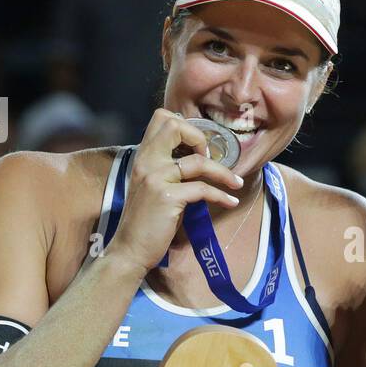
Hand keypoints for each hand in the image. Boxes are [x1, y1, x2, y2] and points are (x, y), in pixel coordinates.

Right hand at [110, 109, 243, 271]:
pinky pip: (203, 189)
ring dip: (223, 172)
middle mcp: (146, 161)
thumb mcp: (151, 185)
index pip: (162, 117)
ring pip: (198, 161)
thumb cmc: (146, 220)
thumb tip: (196, 157)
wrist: (130, 249)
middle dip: (201, 137)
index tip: (198, 147)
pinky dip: (222, 195)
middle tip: (211, 158)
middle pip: (175, 125)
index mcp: (143, 155)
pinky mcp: (167, 197)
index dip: (186, 127)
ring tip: (236, 183)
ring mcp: (155, 178)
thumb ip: (166, 167)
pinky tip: (230, 202)